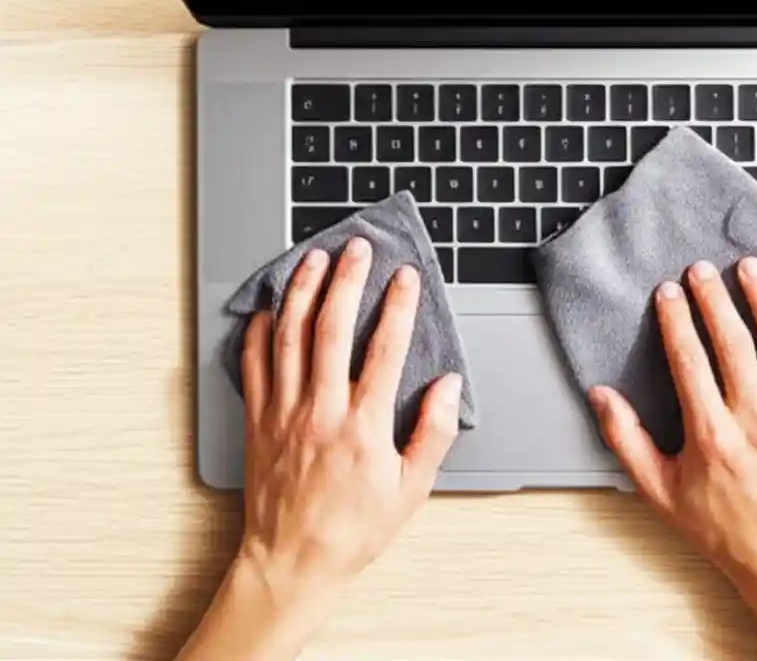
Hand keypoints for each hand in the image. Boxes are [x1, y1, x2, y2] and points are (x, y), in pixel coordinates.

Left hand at [178, 238, 461, 660]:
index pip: (385, 350)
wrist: (292, 561)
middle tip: (357, 249)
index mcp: (364, 426)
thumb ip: (432, 433)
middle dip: (348, 281)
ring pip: (291, 337)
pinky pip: (255, 365)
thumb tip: (447, 386)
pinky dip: (261, 331)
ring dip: (304, 292)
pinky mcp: (258, 422)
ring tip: (314, 259)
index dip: (398, 307)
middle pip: (333, 329)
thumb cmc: (354, 530)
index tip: (406, 278)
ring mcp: (284, 413)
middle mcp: (320, 411)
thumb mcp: (412, 489)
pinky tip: (271, 308)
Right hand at [589, 257, 756, 660]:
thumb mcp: (660, 492)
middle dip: (714, 299)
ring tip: (750, 267)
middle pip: (734, 344)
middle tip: (701, 270)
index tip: (667, 293)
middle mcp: (755, 422)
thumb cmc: (723, 530)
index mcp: (712, 437)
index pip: (690, 362)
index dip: (676, 321)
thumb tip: (601, 397)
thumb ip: (628, 441)